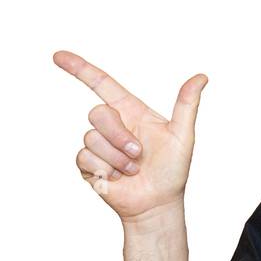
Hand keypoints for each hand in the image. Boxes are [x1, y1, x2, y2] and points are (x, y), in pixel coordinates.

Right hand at [54, 49, 207, 222]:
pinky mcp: (89, 165)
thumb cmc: (172, 171)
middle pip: (97, 113)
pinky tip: (117, 178)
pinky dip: (105, 170)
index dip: (80, 68)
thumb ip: (187, 105)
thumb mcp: (183, 136)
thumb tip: (202, 77)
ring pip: (91, 138)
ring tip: (133, 169)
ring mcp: (99, 145)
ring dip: (116, 158)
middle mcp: (113, 125)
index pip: (102, 83)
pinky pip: (85, 157)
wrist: (158, 204)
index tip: (59, 57)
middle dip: (118, 136)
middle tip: (138, 154)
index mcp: (131, 111)